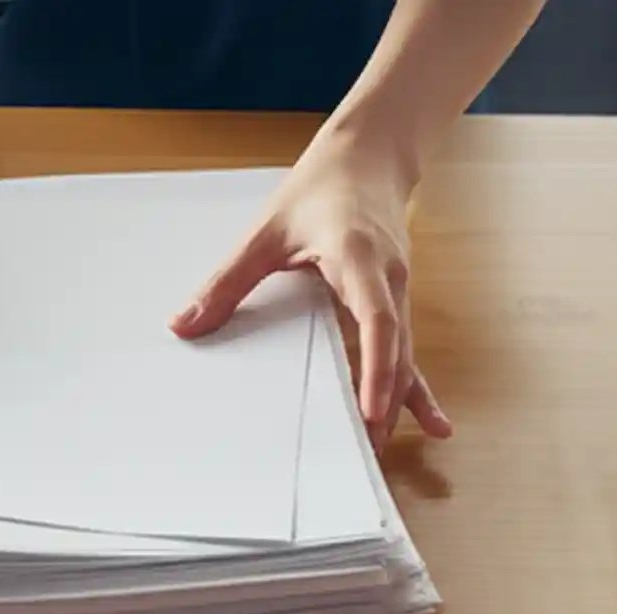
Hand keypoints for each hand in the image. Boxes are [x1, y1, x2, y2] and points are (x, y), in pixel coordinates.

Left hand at [170, 133, 451, 453]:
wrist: (368, 157)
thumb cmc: (319, 189)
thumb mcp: (265, 232)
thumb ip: (227, 281)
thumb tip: (183, 325)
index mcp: (358, 259)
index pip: (376, 320)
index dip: (375, 368)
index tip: (371, 410)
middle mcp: (388, 280)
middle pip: (393, 350)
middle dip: (382, 402)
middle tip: (363, 454)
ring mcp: (397, 291)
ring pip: (403, 354)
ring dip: (397, 402)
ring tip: (382, 452)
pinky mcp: (395, 299)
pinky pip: (405, 347)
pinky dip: (411, 384)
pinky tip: (433, 423)